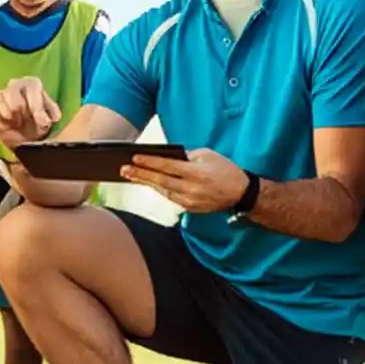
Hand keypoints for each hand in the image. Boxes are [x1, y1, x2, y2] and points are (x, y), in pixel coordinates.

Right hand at [0, 76, 62, 150]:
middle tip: (27, 120)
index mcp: (30, 83)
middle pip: (15, 102)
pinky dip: (2, 125)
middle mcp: (13, 85)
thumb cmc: (39, 122)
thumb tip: (51, 118)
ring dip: (13, 121)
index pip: (31, 89)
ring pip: (3, 109)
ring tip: (18, 122)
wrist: (25, 137)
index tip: (42, 122)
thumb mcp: (51, 117)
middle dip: (23, 116)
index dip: (37, 108)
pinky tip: (8, 126)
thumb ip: (52, 113)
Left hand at [121, 148, 249, 213]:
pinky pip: (170, 197)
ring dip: (147, 183)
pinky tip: (150, 184)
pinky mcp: (189, 208)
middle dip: (140, 175)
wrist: (240, 194)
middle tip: (124, 170)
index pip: (167, 166)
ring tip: (131, 176)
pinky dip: (160, 190)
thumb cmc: (225, 170)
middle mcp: (190, 189)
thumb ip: (187, 155)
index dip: (149, 162)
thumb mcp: (208, 155)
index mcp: (195, 173)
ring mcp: (189, 201)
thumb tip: (169, 157)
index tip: (135, 158)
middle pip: (160, 181)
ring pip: (162, 191)